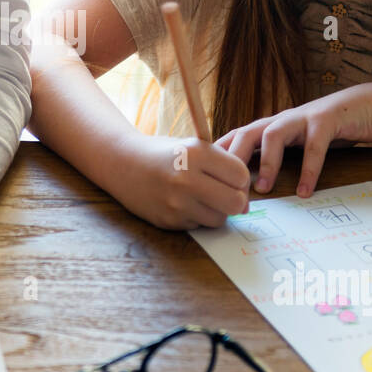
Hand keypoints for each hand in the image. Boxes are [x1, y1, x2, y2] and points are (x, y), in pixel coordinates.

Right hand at [116, 133, 250, 229]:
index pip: (241, 175)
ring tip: (203, 197)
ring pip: (220, 218)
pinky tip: (185, 203)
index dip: (241, 179)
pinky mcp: (169, 220)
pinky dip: (198, 216)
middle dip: (237, 200)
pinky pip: (200, 225)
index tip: (232, 178)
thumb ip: (223, 167)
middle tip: (227, 194)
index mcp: (195, 153)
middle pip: (236, 202)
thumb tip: (247, 203)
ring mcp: (177, 202)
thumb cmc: (165, 154)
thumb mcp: (194, 146)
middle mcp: (186, 178)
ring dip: (217, 211)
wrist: (124, 164)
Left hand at [217, 83, 371, 197]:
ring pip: (273, 135)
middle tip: (226, 188)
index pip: (235, 138)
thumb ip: (273, 158)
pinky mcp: (326, 121)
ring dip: (266, 163)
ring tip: (263, 189)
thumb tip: (249, 186)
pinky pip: (315, 147)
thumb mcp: (295, 144)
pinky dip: (309, 170)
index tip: (203, 177)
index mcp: (269, 127)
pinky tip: (305, 191)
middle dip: (232, 159)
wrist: (364, 106)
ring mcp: (302, 119)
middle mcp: (280, 121)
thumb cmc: (324, 130)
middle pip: (246, 133)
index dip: (218, 156)